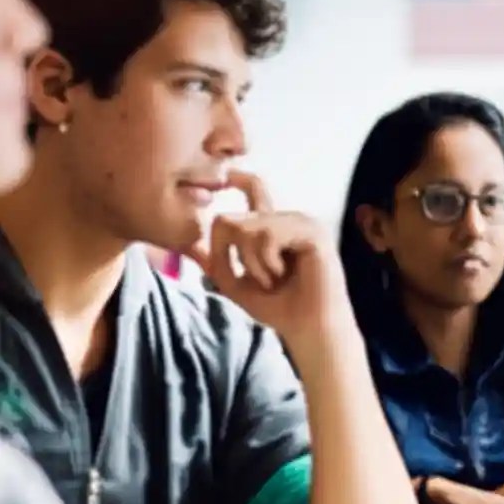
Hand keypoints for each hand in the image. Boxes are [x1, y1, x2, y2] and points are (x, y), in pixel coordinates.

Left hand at [185, 170, 355, 346]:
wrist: (309, 329)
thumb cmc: (279, 309)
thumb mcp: (237, 285)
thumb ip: (217, 263)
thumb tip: (192, 245)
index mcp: (275, 228)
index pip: (255, 192)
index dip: (239, 180)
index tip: (226, 175)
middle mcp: (289, 220)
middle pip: (234, 218)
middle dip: (232, 256)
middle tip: (258, 281)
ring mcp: (302, 223)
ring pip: (247, 228)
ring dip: (251, 264)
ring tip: (273, 280)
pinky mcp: (312, 232)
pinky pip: (266, 236)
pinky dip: (264, 262)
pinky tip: (281, 276)